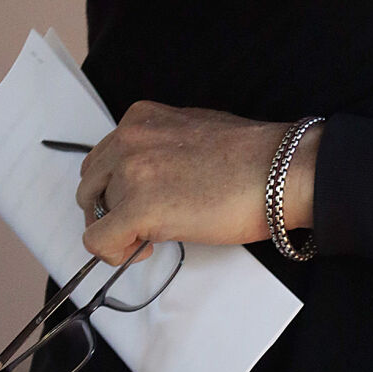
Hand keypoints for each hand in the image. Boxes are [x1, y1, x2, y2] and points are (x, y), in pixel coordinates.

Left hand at [75, 102, 321, 264]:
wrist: (281, 171)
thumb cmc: (254, 155)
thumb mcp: (195, 131)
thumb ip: (164, 146)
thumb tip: (156, 177)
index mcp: (140, 118)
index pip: (104, 158)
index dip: (120, 186)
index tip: (144, 199)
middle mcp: (128, 140)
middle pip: (91, 185)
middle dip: (113, 208)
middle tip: (145, 223)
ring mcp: (131, 174)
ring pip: (94, 214)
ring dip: (118, 228)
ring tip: (154, 235)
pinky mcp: (139, 210)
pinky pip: (99, 242)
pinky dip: (114, 253)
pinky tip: (145, 249)